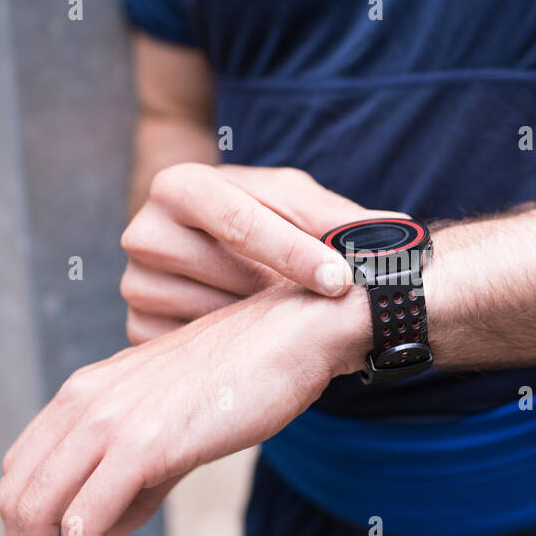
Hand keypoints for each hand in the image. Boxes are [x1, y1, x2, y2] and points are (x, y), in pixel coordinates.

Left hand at [0, 282, 368, 535]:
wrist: (294, 334)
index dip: (24, 526)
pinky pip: (85, 525)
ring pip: (38, 513)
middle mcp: (83, 402)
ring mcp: (110, 422)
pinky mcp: (143, 446)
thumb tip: (107, 529)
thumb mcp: (172, 421)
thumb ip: (136, 473)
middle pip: (16, 496)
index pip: (21, 469)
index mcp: (85, 392)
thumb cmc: (245, 375)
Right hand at [119, 162, 402, 343]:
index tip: (341, 282)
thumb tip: (399, 231)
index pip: (239, 220)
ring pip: (215, 316)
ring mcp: (136, 283)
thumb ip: (337, 216)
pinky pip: (196, 349)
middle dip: (285, 291)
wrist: (206, 245)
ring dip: (262, 321)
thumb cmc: (259, 216)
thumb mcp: (295, 202)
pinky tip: (257, 337)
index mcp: (180, 185)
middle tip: (326, 304)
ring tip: (287, 314)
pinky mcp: (137, 328)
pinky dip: (234, 347)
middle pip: (229, 272)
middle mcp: (145, 231)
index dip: (295, 253)